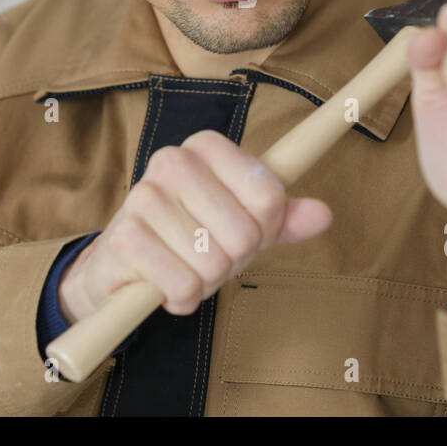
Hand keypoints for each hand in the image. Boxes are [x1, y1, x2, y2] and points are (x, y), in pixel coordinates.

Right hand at [57, 129, 332, 322]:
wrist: (123, 260)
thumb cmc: (189, 233)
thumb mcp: (240, 220)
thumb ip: (282, 217)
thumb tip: (323, 215)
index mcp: (206, 146)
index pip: (269, 197)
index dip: (265, 231)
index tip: (244, 234)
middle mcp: (173, 161)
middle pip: (245, 233)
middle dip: (234, 261)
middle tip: (209, 257)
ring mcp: (144, 197)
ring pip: (214, 263)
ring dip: (206, 282)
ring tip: (185, 268)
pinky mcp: (125, 238)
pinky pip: (184, 284)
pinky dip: (183, 298)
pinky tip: (166, 286)